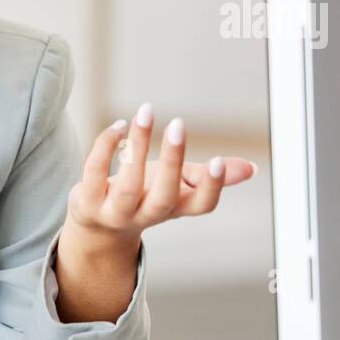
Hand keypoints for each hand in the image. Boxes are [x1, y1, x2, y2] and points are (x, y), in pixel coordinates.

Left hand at [65, 101, 256, 253]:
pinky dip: (105, 147)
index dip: (212, 187)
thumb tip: (251, 169)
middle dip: (172, 162)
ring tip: (146, 112)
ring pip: (128, 185)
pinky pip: (94, 173)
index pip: (200, 206)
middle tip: (179, 125)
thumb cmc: (144, 196)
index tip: (221, 160)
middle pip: (164, 196)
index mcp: (174, 208)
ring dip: (137, 146)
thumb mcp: (176, 187)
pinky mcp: (87, 203)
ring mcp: (115, 212)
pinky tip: (117, 125)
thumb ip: (206, 176)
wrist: (98, 227)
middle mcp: (146, 215)